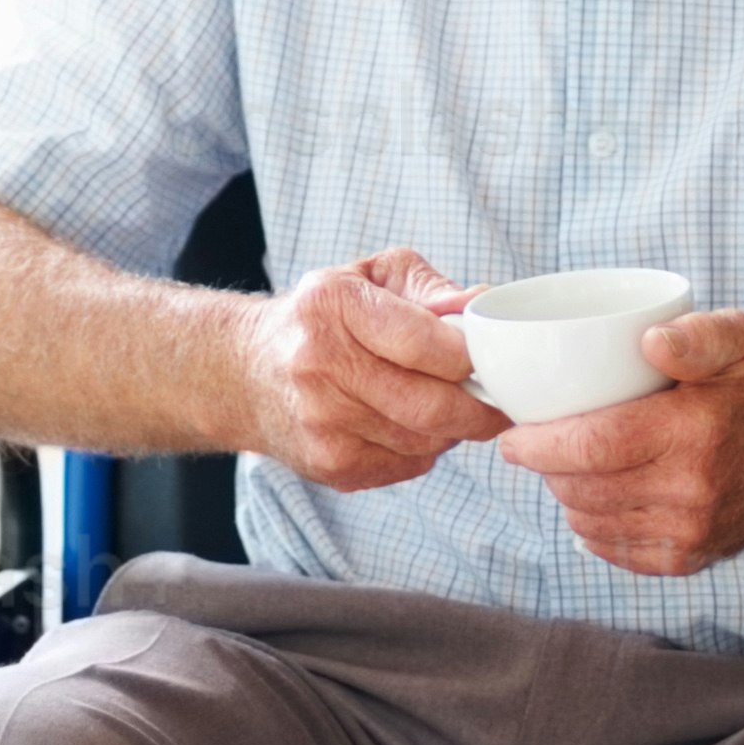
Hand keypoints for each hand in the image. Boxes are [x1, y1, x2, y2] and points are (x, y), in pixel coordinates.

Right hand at [238, 252, 506, 493]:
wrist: (245, 373)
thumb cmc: (321, 318)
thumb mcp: (369, 278)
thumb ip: (431, 288)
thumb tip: (483, 306)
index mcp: (333, 305)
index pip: (422, 342)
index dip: (469, 356)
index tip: (489, 359)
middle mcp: (319, 365)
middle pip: (430, 404)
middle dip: (479, 407)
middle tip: (498, 400)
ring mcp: (322, 422)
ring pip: (424, 441)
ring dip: (453, 429)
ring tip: (453, 407)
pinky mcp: (328, 464)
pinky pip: (406, 466)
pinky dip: (425, 450)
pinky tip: (413, 426)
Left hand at [497, 305, 743, 575]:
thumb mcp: (740, 341)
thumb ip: (698, 334)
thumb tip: (649, 340)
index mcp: (694, 431)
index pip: (594, 445)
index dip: (540, 444)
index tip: (512, 435)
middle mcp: (693, 490)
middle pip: (583, 487)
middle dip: (547, 467)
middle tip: (537, 443)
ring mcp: (691, 532)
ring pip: (592, 521)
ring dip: (567, 494)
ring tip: (570, 465)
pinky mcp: (690, 560)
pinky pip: (615, 550)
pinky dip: (593, 526)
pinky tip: (597, 498)